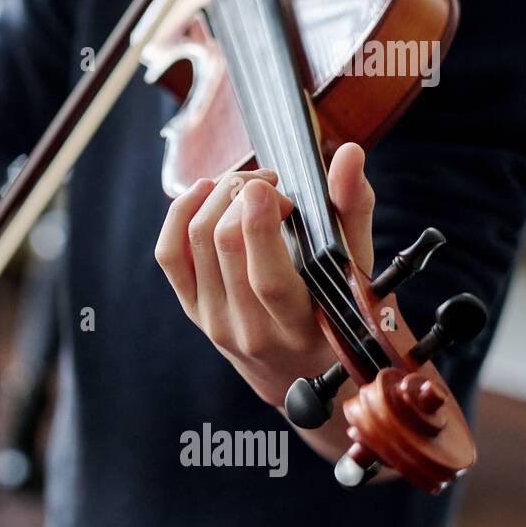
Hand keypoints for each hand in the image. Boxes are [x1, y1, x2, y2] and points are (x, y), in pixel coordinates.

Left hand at [154, 142, 375, 406]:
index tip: (266, 185)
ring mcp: (214, 321)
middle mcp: (250, 330)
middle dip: (242, 196)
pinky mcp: (191, 309)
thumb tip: (350, 153)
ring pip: (196, 241)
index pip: (267, 278)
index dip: (258, 224)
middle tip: (271, 182)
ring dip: (219, 196)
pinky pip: (169, 254)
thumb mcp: (356, 271)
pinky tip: (204, 192)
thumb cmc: (336, 314)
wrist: (298, 373)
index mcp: (299, 327)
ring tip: (247, 184)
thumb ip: (354, 211)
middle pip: (225, 246)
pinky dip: (180, 213)